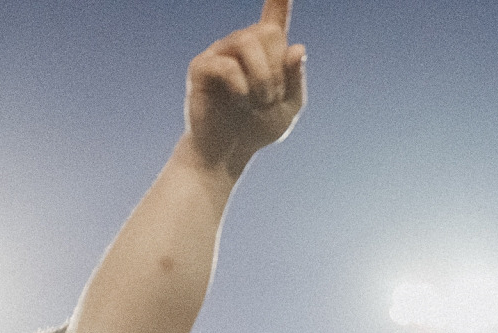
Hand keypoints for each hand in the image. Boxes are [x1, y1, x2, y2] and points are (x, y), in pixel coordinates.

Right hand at [183, 0, 305, 173]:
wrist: (229, 151)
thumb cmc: (258, 127)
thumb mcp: (289, 106)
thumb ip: (295, 78)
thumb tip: (296, 47)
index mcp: (265, 53)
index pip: (273, 19)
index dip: (278, 1)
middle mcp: (240, 45)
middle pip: (268, 32)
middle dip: (278, 70)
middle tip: (270, 97)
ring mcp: (219, 52)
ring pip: (248, 43)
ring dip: (263, 79)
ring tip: (258, 102)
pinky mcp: (201, 67)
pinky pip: (228, 65)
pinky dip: (242, 87)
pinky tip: (240, 101)